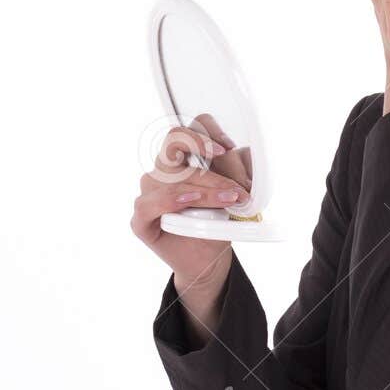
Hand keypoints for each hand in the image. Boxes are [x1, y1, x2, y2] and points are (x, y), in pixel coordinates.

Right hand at [130, 112, 250, 289]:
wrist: (206, 258)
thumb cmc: (217, 221)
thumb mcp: (233, 192)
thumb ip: (237, 171)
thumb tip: (249, 153)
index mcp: (179, 159)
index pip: (183, 131)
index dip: (204, 133)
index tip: (227, 147)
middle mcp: (161, 171)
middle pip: (178, 151)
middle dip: (215, 173)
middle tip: (239, 190)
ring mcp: (149, 193)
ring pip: (171, 180)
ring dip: (205, 190)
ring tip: (228, 201)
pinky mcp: (141, 219)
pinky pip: (149, 203)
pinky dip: (170, 200)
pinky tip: (188, 200)